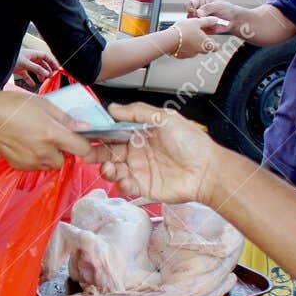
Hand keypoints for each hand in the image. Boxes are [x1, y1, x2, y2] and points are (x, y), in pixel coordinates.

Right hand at [0, 91, 92, 170]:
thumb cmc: (10, 106)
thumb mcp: (42, 104)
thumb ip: (65, 118)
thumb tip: (85, 126)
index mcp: (52, 134)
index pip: (82, 149)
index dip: (86, 145)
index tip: (85, 140)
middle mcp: (44, 152)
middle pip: (67, 159)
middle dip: (63, 149)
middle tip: (52, 134)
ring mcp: (32, 162)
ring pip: (52, 164)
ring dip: (50, 154)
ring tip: (36, 138)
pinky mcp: (21, 167)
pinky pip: (37, 165)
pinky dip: (36, 158)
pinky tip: (25, 143)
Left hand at [11, 50, 61, 89]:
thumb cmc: (11, 58)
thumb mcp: (26, 64)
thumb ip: (37, 69)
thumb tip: (47, 73)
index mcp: (32, 54)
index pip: (45, 56)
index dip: (52, 62)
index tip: (57, 68)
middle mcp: (29, 58)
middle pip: (42, 64)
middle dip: (47, 70)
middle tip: (51, 76)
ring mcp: (25, 64)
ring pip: (36, 69)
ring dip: (40, 75)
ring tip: (42, 80)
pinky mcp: (20, 70)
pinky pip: (27, 75)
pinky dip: (30, 80)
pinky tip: (32, 84)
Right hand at [91, 102, 217, 203]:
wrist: (208, 170)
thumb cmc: (192, 144)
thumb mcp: (165, 118)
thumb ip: (138, 112)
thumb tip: (114, 108)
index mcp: (140, 134)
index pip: (114, 132)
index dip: (100, 133)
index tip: (88, 133)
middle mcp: (137, 151)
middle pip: (108, 152)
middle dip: (95, 152)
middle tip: (87, 153)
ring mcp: (139, 170)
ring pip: (113, 169)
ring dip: (106, 168)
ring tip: (109, 167)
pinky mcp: (143, 187)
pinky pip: (124, 186)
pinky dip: (120, 183)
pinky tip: (123, 178)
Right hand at [169, 18, 222, 58]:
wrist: (168, 40)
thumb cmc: (183, 31)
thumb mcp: (197, 22)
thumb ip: (207, 21)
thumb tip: (215, 20)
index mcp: (205, 44)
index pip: (215, 48)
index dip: (216, 45)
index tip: (216, 43)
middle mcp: (199, 51)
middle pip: (205, 49)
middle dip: (203, 44)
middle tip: (198, 36)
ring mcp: (190, 55)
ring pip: (194, 50)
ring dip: (193, 45)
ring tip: (187, 36)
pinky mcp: (181, 56)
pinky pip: (185, 52)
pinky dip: (184, 48)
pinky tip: (180, 41)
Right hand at [187, 0, 239, 28]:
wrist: (233, 20)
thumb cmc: (226, 9)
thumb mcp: (218, 5)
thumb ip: (208, 8)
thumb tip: (198, 13)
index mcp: (200, 2)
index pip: (190, 4)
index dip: (190, 8)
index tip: (194, 11)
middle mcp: (197, 11)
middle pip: (189, 15)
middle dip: (194, 18)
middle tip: (201, 19)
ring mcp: (199, 21)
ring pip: (192, 24)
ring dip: (199, 24)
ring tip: (208, 23)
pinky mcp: (201, 29)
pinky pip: (198, 31)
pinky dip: (203, 30)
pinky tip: (210, 28)